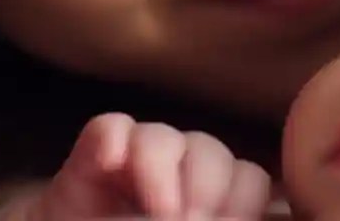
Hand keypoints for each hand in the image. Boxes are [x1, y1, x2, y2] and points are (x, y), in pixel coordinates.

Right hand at [28, 113, 271, 219]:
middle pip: (212, 153)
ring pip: (162, 137)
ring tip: (161, 213)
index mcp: (212, 200)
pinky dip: (114, 142)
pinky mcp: (91, 158)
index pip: (248, 180)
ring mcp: (135, 162)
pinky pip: (110, 128)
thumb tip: (225, 220)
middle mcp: (179, 174)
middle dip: (208, 188)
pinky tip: (110, 164)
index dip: (244, 202)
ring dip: (162, 171)